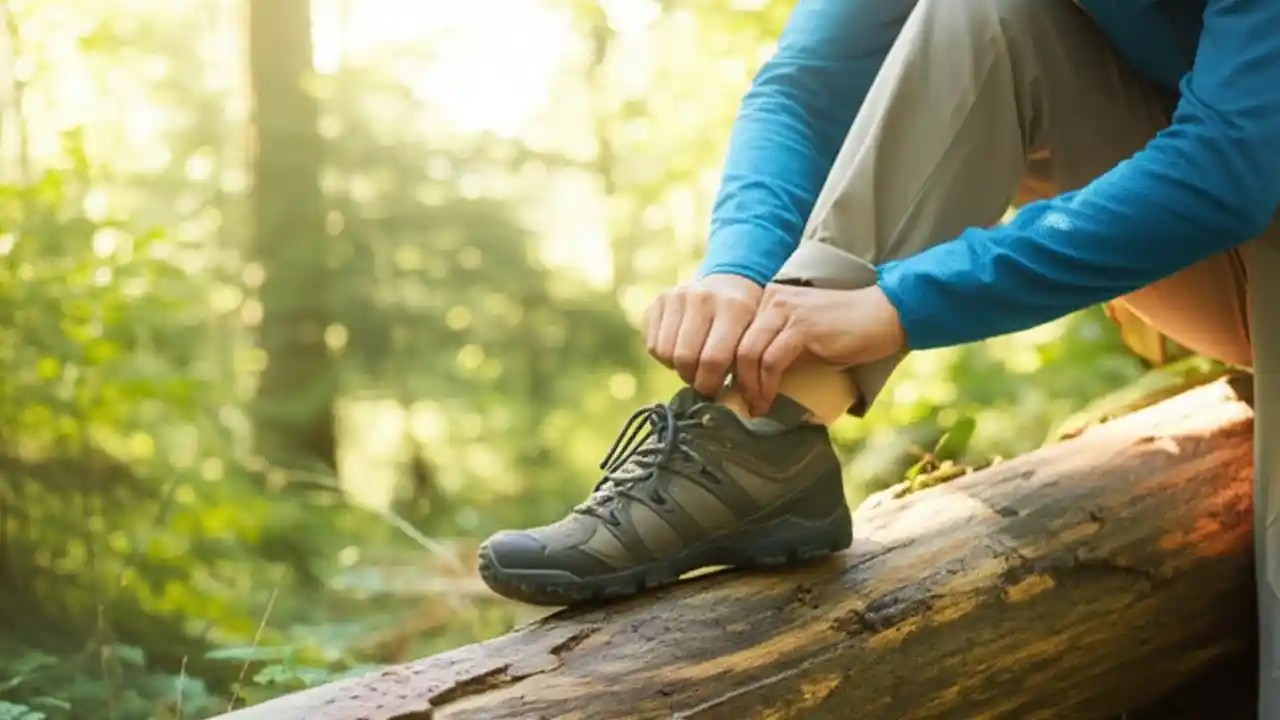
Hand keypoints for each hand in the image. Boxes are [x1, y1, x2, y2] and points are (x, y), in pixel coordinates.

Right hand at [645, 274, 762, 395]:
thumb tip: (742, 406)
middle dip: (693, 379)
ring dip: (678, 368)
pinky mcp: (659, 301)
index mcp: (733, 307)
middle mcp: (702, 297)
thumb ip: (746, 365)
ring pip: (666, 352)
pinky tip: (681, 351)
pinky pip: (653, 344)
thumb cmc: (746, 321)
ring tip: (694, 366)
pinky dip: (665, 357)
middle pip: (685, 357)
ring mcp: (677, 296)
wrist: (729, 283)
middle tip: (703, 383)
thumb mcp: (755, 336)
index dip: (711, 383)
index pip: (713, 359)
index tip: (716, 391)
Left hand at [736, 284, 904, 413]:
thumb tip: (749, 382)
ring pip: (748, 353)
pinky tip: (767, 401)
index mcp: (769, 299)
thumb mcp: (803, 336)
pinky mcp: (802, 327)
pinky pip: (770, 361)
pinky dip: (765, 386)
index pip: (734, 332)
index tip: (728, 390)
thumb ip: (776, 349)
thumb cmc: (848, 331)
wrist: (885, 315)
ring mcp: (786, 311)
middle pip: (733, 343)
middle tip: (735, 403)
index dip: (726, 364)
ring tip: (753, 407)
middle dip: (729, 378)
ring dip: (748, 386)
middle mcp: (772, 299)